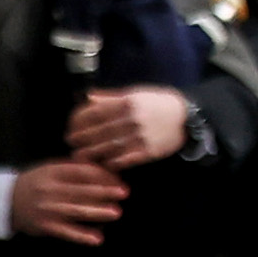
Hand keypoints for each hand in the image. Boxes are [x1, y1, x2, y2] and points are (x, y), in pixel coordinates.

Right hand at [9, 159, 129, 243]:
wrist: (6, 200)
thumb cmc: (36, 182)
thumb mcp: (51, 169)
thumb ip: (75, 168)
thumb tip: (107, 170)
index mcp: (53, 172)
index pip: (82, 172)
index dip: (102, 175)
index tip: (119, 179)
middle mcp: (50, 189)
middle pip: (81, 190)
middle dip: (105, 192)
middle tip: (124, 193)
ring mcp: (47, 209)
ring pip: (76, 210)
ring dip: (98, 212)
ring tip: (116, 213)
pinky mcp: (45, 226)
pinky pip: (66, 232)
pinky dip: (82, 236)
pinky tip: (98, 238)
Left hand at [67, 87, 189, 167]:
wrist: (186, 117)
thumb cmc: (158, 103)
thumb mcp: (136, 93)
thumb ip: (110, 97)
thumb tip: (88, 97)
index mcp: (128, 103)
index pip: (97, 113)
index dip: (81, 121)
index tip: (71, 125)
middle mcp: (133, 120)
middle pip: (100, 131)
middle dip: (82, 138)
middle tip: (71, 141)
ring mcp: (141, 137)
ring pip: (109, 147)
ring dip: (92, 152)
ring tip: (79, 155)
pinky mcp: (148, 152)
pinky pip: (125, 159)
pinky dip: (111, 162)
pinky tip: (102, 163)